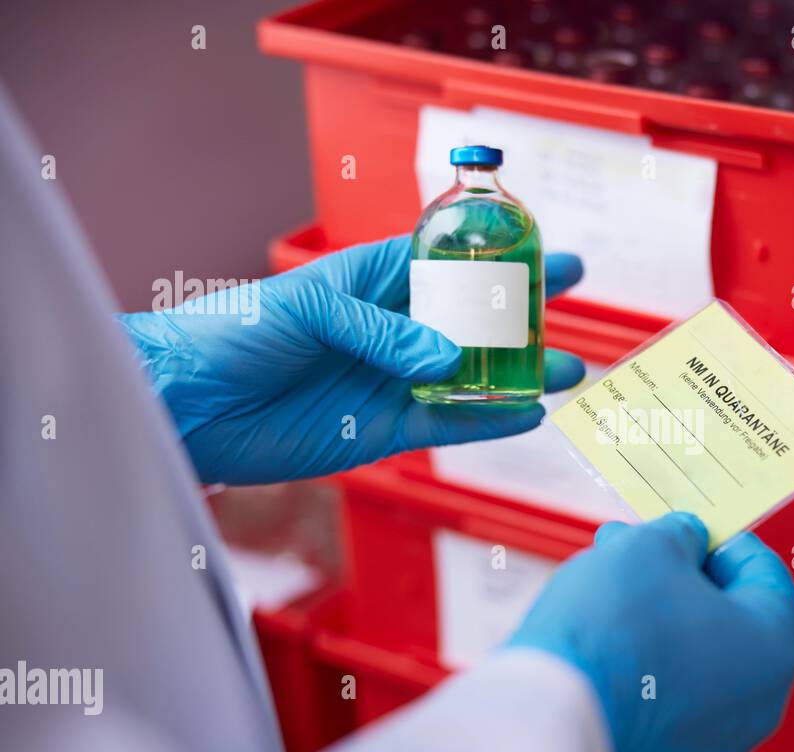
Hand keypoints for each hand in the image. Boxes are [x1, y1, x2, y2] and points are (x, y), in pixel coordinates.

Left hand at [117, 236, 584, 484]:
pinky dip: (487, 420)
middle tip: (572, 304)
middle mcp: (391, 330)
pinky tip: (525, 412)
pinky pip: (448, 424)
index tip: (545, 248)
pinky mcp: (383, 429)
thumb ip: (381, 332)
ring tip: (566, 369)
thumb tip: (445, 360)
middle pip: (471, 319)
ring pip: (470, 375)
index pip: (447, 262)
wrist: (188, 403)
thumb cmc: (230, 332)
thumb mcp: (307, 310)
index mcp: (371, 280)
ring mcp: (392, 380)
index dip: (496, 254)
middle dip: (522, 311)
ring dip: (517, 372)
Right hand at [507, 513, 793, 751]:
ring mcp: (714, 751)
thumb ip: (679, 536)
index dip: (721, 541)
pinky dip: (639, 683)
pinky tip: (599, 658)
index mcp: (773, 647)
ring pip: (693, 671)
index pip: (765, 575)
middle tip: (633, 556)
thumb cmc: (608, 635)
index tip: (688, 531)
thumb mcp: (647, 548)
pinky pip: (662, 717)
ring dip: (657, 630)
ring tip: (602, 601)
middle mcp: (757, 708)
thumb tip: (685, 542)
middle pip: (727, 625)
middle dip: (679, 582)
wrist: (549, 728)